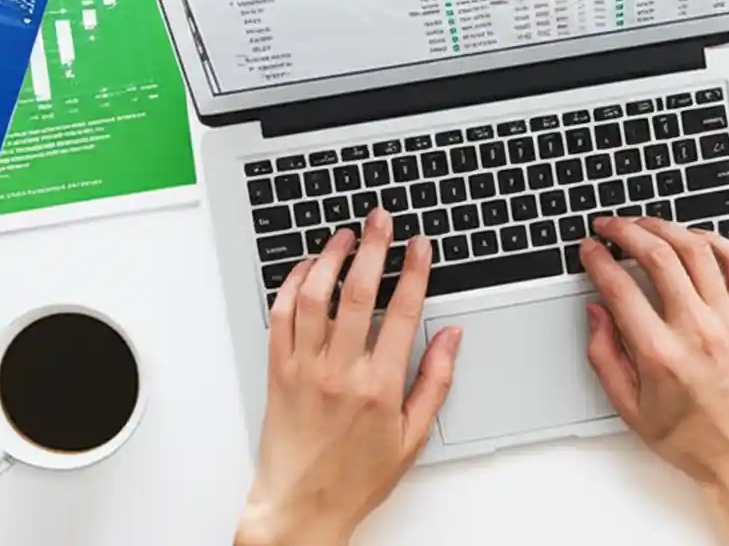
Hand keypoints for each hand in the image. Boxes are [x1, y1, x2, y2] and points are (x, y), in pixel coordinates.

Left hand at [236, 209, 461, 545]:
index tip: (420, 246)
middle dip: (372, 247)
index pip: (402, 312)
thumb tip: (451, 339)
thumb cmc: (356, 478)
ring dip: (330, 257)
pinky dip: (293, 285)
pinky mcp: (277, 372)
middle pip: (357, 292)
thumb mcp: (413, 437)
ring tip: (344, 235)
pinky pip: (281, 316)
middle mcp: (339, 372)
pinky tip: (308, 269)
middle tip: (381, 220)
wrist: (301, 507)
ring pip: (314, 297)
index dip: (414, 271)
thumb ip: (435, 382)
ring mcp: (304, 369)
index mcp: (379, 387)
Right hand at [581, 217, 728, 545]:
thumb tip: (595, 314)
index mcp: (660, 354)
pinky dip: (716, 241)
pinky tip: (695, 239)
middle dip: (626, 230)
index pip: (619, 288)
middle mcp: (696, 329)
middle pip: (658, 256)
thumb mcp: (631, 411)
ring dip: (666, 227)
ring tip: (645, 223)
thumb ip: (606, 359)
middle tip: (609, 225)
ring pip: (697, 250)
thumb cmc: (695, 441)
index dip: (597, 259)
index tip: (588, 249)